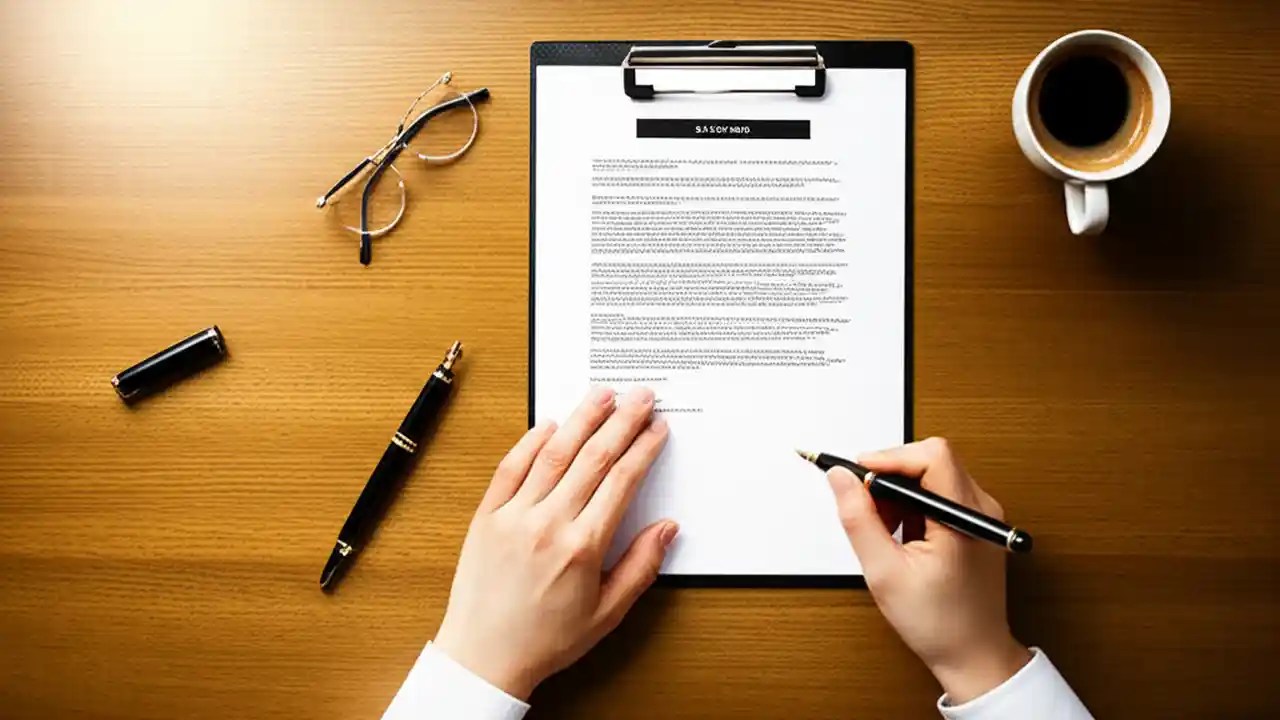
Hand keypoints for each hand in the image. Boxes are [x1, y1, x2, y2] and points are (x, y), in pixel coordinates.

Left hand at [432, 387, 676, 699]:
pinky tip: (549, 424)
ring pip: (553, 454)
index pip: (621, 481)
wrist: (484, 656)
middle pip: (593, 458)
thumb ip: (640, 567)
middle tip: (640, 396)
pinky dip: (530, 442)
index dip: (643, 449)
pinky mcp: (486, 517)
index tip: (657, 429)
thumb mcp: (607, 613)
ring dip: (580, 418)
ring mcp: (513, 517)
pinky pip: (510, 468)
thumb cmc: (544, 640)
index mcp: (582, 548)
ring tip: (601, 395)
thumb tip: (667, 529)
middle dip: (622, 421)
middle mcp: (547, 524)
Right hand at [827, 438, 1031, 702]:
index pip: (931, 456)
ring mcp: (981, 515)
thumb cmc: (938, 623)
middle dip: (889, 479)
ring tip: (886, 532)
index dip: (889, 458)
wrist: (973, 655)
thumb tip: (840, 477)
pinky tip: (902, 537)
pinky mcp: (974, 522)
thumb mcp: (885, 572)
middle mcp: (981, 508)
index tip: (858, 476)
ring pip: (931, 476)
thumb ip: (859, 519)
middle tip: (867, 511)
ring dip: (899, 495)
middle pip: (929, 461)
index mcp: (966, 517)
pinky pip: (937, 494)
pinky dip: (912, 507)